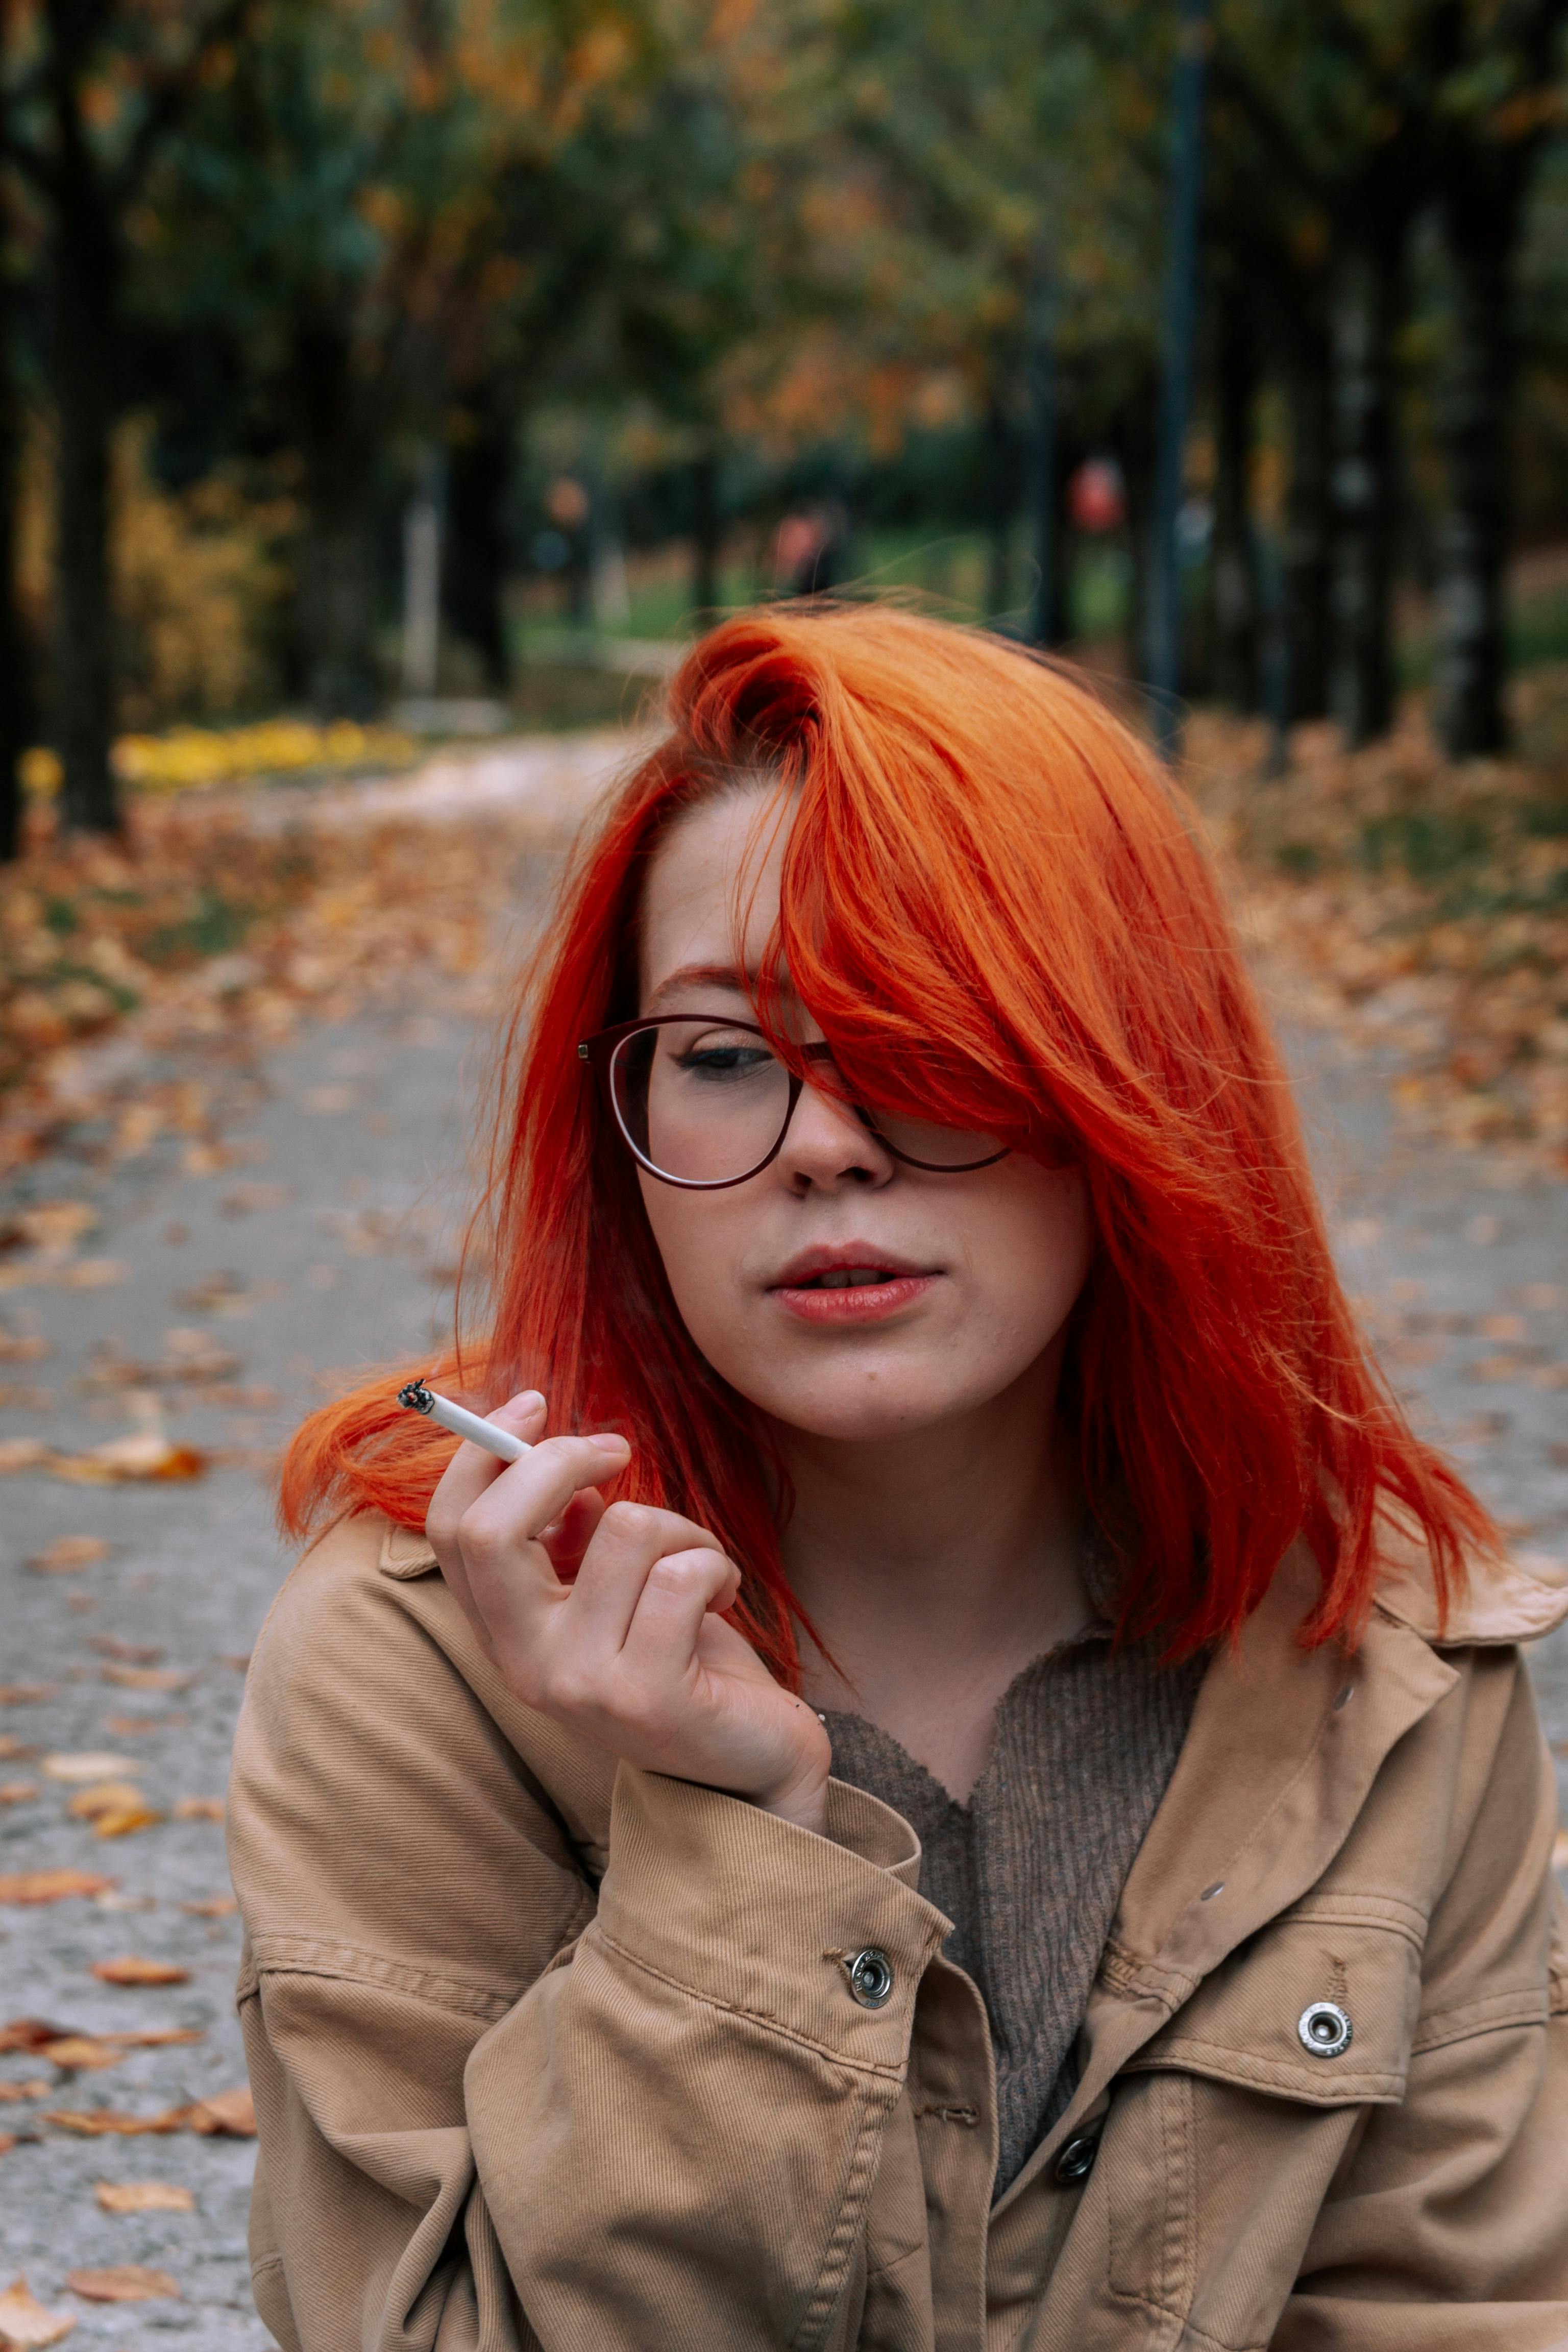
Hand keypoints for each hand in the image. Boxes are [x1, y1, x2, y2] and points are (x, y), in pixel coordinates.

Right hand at [425, 1391, 830, 1832]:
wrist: (751, 1766)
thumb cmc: (685, 1661)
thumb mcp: (617, 1592)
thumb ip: (574, 1541)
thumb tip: (562, 1470)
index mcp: (506, 1633)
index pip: (451, 1530)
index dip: (481, 1453)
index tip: (532, 1406)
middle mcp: (526, 1666)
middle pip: (494, 1531)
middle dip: (560, 1461)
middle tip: (617, 1452)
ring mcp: (581, 1687)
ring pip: (621, 1530)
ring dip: (680, 1526)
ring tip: (700, 1566)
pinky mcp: (647, 1698)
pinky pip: (682, 1575)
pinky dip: (717, 1565)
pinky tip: (724, 1599)